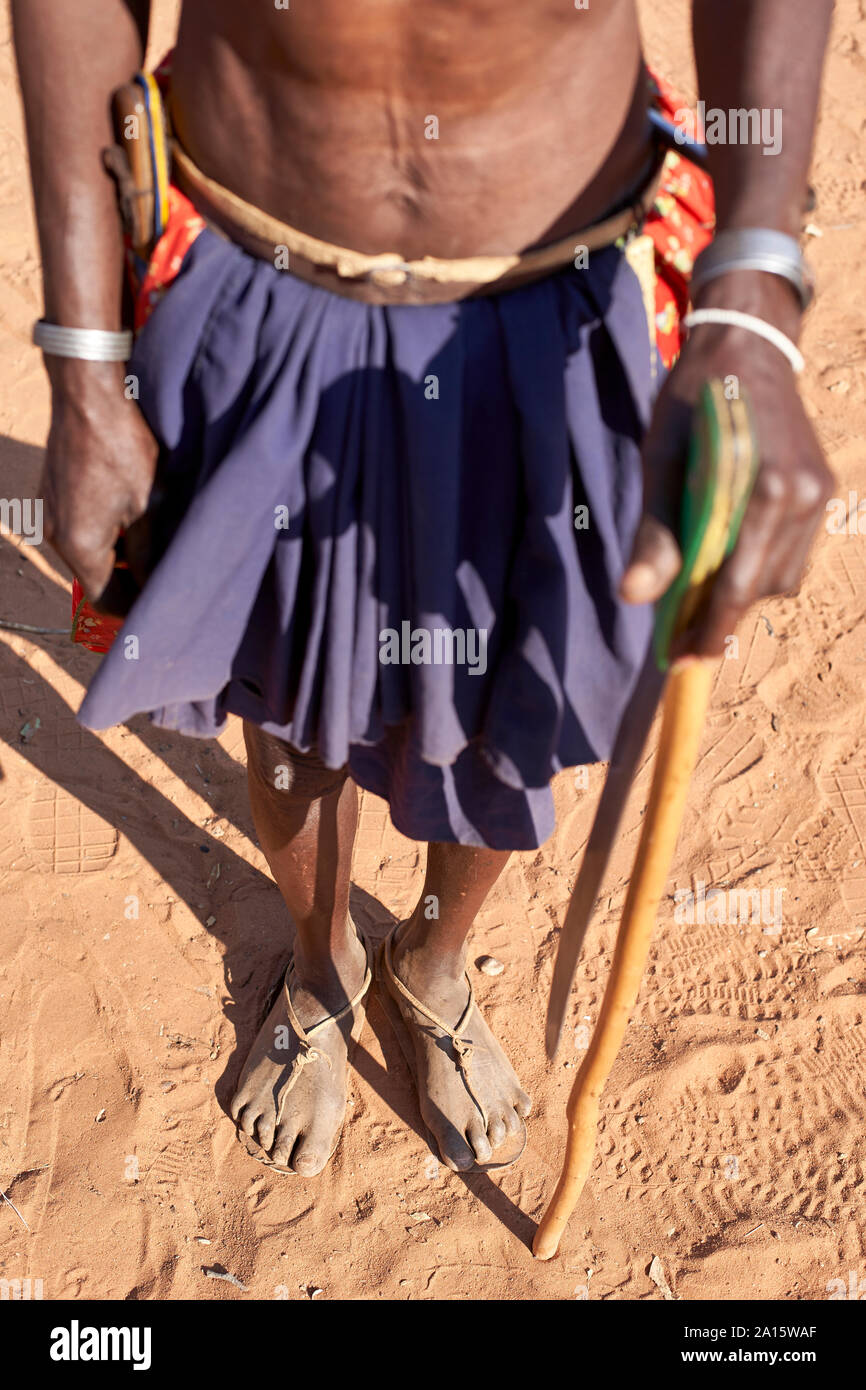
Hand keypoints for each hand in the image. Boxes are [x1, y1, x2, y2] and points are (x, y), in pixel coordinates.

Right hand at [41, 358, 158, 614]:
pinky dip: (104, 531)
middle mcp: (56, 536)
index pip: (106, 602)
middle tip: (164, 566)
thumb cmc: (121, 446)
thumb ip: (149, 554)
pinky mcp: (50, 494)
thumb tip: (154, 587)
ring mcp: (49, 513)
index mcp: (80, 546)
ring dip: (118, 553)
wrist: (86, 393)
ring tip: (151, 534)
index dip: (136, 607)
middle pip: (96, 580)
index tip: (163, 598)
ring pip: (88, 554)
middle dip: (130, 579)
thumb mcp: (149, 506)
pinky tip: (129, 510)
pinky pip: (78, 529)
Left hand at [620, 272, 832, 656]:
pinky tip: (726, 553)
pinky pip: (790, 555)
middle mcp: (802, 496)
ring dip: (740, 593)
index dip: (710, 630)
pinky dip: (757, 567)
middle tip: (675, 632)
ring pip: (780, 578)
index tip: (681, 663)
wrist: (747, 342)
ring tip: (697, 587)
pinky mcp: (821, 492)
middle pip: (762, 588)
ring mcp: (818, 495)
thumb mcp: (662, 459)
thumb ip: (655, 531)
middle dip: (720, 615)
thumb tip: (635, 597)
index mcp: (763, 486)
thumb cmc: (692, 398)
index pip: (739, 583)